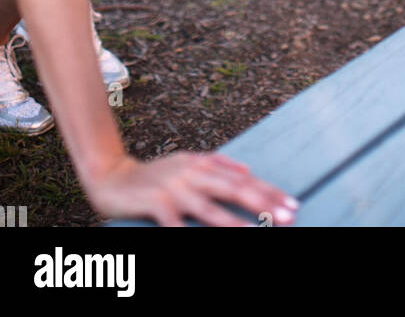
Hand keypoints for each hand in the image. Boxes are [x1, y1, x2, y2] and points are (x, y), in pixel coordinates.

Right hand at [84, 151, 299, 227]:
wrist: (111, 177)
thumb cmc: (153, 176)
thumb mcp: (186, 162)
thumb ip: (216, 164)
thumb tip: (247, 169)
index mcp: (202, 163)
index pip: (243, 179)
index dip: (269, 191)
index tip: (292, 203)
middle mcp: (191, 172)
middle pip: (234, 189)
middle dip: (263, 203)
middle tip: (288, 216)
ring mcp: (174, 187)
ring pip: (210, 207)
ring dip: (235, 222)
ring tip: (257, 233)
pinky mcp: (155, 203)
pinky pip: (176, 223)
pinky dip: (188, 233)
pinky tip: (201, 242)